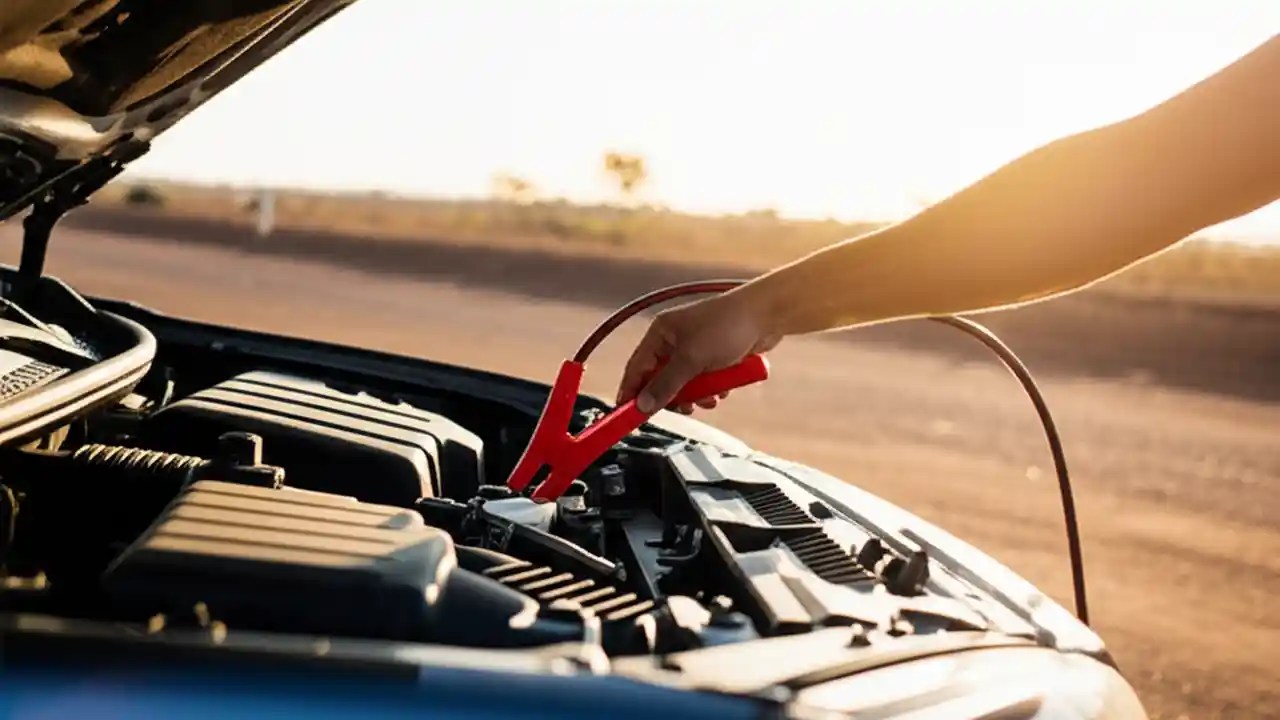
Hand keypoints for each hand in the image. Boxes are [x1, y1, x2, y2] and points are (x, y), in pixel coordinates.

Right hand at [616, 292, 780, 414]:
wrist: (766, 316)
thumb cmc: (726, 327)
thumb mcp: (691, 360)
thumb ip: (666, 385)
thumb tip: (643, 406)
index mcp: (661, 333)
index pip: (637, 368)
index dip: (631, 393)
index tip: (626, 416)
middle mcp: (674, 341)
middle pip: (661, 380)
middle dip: (674, 396)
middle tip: (684, 407)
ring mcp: (695, 349)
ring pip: (685, 385)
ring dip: (697, 395)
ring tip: (710, 397)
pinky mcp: (713, 358)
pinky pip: (704, 382)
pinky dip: (712, 389)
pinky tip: (723, 389)